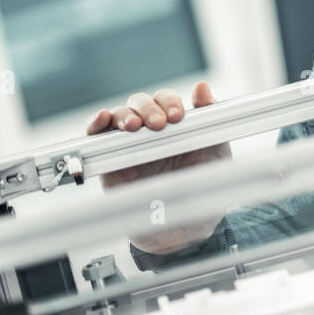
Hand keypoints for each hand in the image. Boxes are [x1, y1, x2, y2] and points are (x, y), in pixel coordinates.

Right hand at [85, 81, 230, 253]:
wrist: (185, 227)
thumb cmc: (202, 187)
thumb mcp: (216, 150)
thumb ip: (211, 119)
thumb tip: (203, 87)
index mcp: (176, 125)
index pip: (165, 100)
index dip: (169, 102)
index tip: (179, 117)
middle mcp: (151, 131)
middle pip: (141, 103)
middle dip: (150, 108)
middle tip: (160, 124)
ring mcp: (129, 144)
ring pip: (120, 115)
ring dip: (126, 114)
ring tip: (136, 127)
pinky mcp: (110, 160)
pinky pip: (97, 135)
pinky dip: (97, 123)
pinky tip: (103, 119)